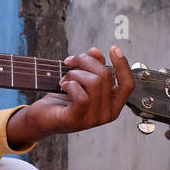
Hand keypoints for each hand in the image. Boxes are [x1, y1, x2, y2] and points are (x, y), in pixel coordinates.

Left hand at [6, 46, 133, 147]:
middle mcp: (106, 114)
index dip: (123, 65)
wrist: (41, 118)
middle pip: (105, 76)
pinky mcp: (75, 120)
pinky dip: (70, 85)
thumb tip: (96, 52)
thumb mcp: (81, 80)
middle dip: (85, 61)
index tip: (114, 49)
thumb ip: (92, 68)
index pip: (127, 84)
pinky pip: (81, 96)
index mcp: (112, 105)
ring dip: (75, 73)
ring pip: (94, 82)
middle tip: (70, 61)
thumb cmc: (62, 100)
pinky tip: (63, 86)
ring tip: (65, 78)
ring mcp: (92, 120)